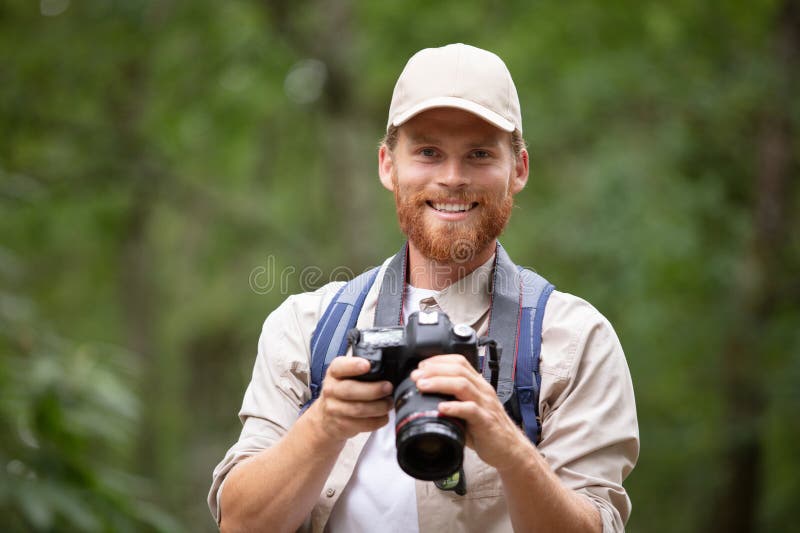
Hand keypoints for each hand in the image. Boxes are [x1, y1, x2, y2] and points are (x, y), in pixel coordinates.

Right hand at [309, 356, 393, 443]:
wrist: (326, 418)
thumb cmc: (342, 391)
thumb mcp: (345, 375)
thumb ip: (360, 369)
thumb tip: (387, 367)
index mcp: (334, 373)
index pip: (340, 367)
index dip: (353, 366)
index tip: (367, 365)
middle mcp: (331, 389)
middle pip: (351, 390)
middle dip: (373, 389)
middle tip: (388, 387)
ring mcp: (334, 408)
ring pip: (358, 409)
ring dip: (378, 407)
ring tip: (389, 403)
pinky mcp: (342, 425)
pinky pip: (362, 424)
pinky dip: (377, 421)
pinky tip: (384, 416)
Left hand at [410, 354, 529, 470]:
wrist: (510, 449)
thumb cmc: (487, 429)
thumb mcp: (469, 410)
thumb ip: (452, 401)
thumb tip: (426, 399)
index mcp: (478, 385)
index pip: (459, 362)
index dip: (439, 360)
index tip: (421, 366)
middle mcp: (482, 390)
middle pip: (458, 370)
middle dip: (434, 370)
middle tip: (416, 375)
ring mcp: (485, 404)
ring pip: (463, 385)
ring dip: (439, 383)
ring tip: (423, 386)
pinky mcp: (486, 421)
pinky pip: (470, 410)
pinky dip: (454, 407)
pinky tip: (441, 408)